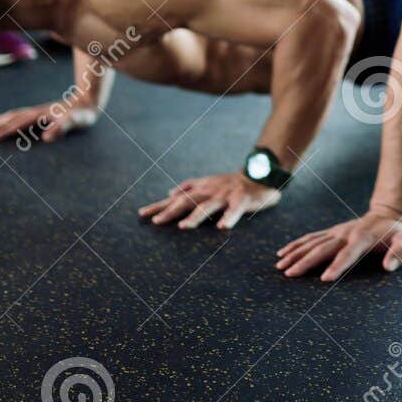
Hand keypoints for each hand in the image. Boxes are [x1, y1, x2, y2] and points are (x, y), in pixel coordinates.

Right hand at [0, 102, 98, 143]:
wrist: (88, 100)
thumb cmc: (83, 115)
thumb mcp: (76, 122)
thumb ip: (62, 128)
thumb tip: (46, 137)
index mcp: (42, 115)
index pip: (19, 123)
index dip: (6, 130)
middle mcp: (37, 112)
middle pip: (12, 117)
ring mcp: (38, 111)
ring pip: (14, 115)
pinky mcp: (40, 113)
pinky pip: (19, 115)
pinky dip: (9, 119)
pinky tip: (5, 123)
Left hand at [139, 171, 280, 230]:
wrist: (259, 173)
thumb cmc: (231, 182)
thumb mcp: (208, 181)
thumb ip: (189, 187)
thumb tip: (169, 192)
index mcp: (201, 188)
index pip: (176, 198)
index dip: (159, 205)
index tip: (141, 214)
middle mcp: (210, 191)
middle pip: (188, 201)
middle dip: (171, 211)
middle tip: (156, 222)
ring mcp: (225, 195)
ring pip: (208, 206)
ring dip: (196, 217)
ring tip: (184, 227)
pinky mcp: (242, 200)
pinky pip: (235, 210)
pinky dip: (229, 218)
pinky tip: (223, 228)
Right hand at [275, 208, 401, 280]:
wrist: (389, 214)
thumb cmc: (398, 234)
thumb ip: (400, 253)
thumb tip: (389, 266)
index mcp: (363, 239)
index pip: (348, 254)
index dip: (337, 266)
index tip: (324, 279)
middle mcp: (346, 234)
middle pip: (323, 248)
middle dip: (306, 261)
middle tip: (290, 274)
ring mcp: (337, 232)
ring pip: (312, 242)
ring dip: (295, 253)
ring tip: (280, 266)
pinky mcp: (332, 232)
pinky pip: (311, 238)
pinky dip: (296, 245)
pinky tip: (282, 253)